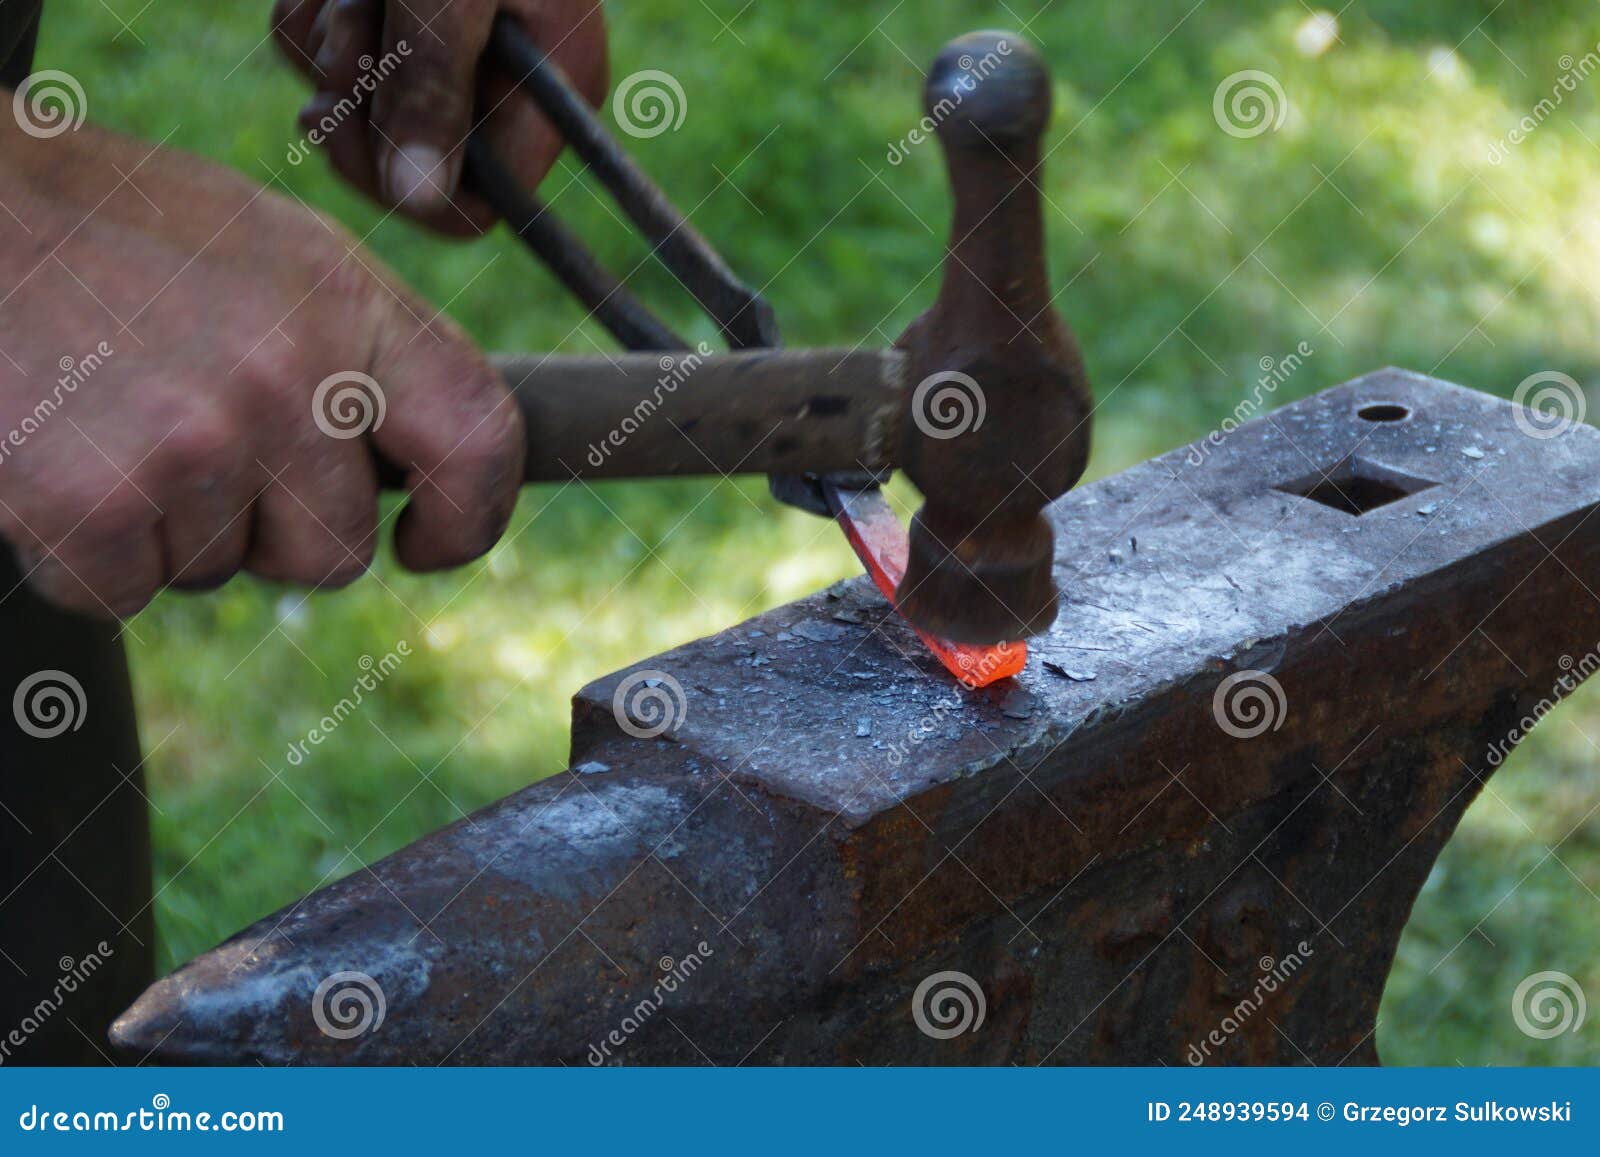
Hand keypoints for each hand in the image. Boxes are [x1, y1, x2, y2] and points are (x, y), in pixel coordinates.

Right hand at [0, 116, 523, 617]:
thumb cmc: (112, 230)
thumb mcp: (273, 251)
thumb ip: (362, 351)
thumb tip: (425, 465)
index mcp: (347, 304)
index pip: (479, 438)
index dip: (469, 516)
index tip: (426, 541)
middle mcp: (288, 375)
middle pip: (335, 551)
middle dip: (273, 532)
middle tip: (194, 445)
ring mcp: (195, 442)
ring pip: (219, 572)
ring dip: (169, 527)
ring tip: (108, 418)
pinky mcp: (93, 504)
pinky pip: (122, 593)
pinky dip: (86, 553)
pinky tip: (54, 459)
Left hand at [270, 0, 607, 233]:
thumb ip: (432, 86)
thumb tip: (417, 200)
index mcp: (549, 96)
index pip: (482, 207)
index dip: (416, 193)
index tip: (366, 131)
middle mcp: (499, 91)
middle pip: (405, 167)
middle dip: (361, 102)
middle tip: (354, 30)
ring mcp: (443, 62)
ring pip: (352, 109)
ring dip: (331, 48)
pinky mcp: (390, 29)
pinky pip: (323, 63)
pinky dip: (312, 19)